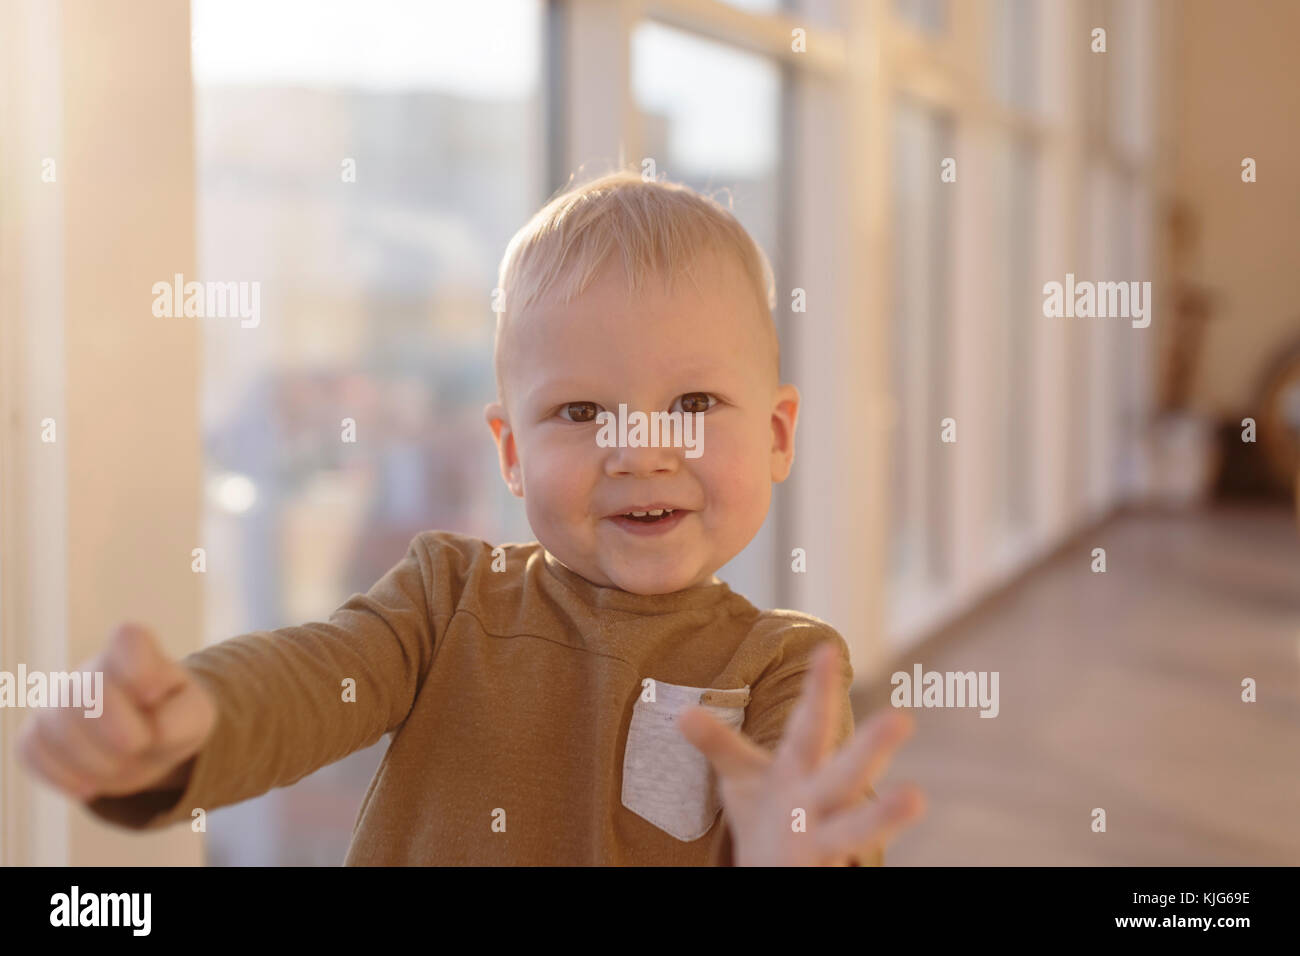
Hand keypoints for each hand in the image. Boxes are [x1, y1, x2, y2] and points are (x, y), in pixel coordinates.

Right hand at [16, 622, 216, 801]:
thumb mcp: (196, 717)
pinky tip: (90, 783)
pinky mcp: (35, 732)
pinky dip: (66, 777)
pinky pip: (32, 751)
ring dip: (96, 763)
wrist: (147, 740)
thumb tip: (152, 732)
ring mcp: (58, 699)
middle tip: (139, 746)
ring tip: (122, 766)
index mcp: (136, 651)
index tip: (154, 694)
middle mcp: (92, 669)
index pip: (127, 639)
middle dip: (119, 732)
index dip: (139, 671)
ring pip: (56, 727)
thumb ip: (184, 719)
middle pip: (88, 693)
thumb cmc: (174, 719)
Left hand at [678, 642, 924, 865]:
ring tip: (916, 797)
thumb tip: (679, 713)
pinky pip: (844, 865)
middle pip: (848, 771)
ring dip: (884, 814)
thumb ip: (718, 744)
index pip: (811, 722)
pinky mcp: (818, 869)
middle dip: (871, 747)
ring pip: (857, 828)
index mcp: (800, 767)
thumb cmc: (765, 813)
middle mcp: (821, 799)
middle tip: (901, 718)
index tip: (826, 647)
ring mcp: (825, 840)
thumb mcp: (741, 777)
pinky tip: (863, 864)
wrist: (775, 868)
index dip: (818, 688)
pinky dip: (855, 865)